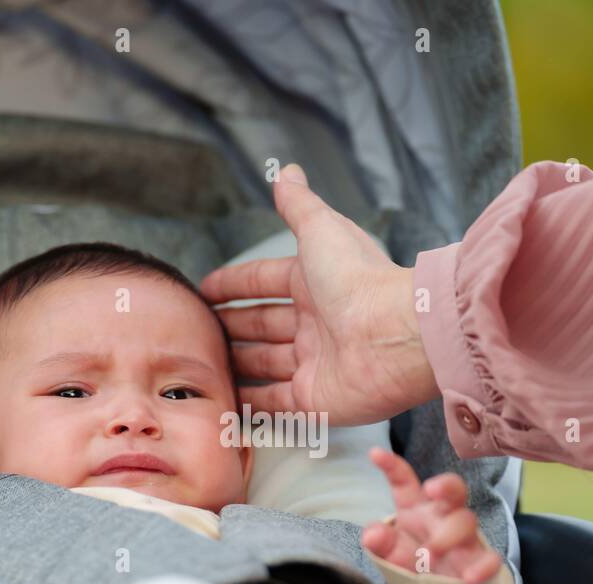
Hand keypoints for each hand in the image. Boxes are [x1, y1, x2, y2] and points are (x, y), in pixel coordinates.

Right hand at [199, 163, 439, 425]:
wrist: (396, 336)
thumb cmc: (361, 280)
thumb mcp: (321, 230)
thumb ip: (299, 205)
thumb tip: (286, 171)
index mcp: (314, 283)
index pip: (263, 281)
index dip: (233, 284)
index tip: (204, 290)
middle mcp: (314, 323)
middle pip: (260, 325)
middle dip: (229, 326)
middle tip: (196, 329)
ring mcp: (313, 363)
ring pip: (265, 363)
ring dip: (237, 363)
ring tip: (203, 363)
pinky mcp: (314, 400)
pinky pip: (276, 403)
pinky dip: (252, 403)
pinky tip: (227, 400)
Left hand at [360, 447, 502, 583]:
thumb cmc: (414, 562)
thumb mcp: (391, 553)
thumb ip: (380, 542)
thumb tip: (373, 533)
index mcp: (416, 509)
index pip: (405, 483)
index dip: (393, 467)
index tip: (375, 454)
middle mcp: (442, 517)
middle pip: (453, 490)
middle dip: (446, 484)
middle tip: (431, 489)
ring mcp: (464, 538)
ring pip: (467, 521)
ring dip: (448, 536)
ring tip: (428, 556)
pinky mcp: (479, 562)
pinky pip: (489, 559)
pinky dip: (482, 567)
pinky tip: (469, 577)